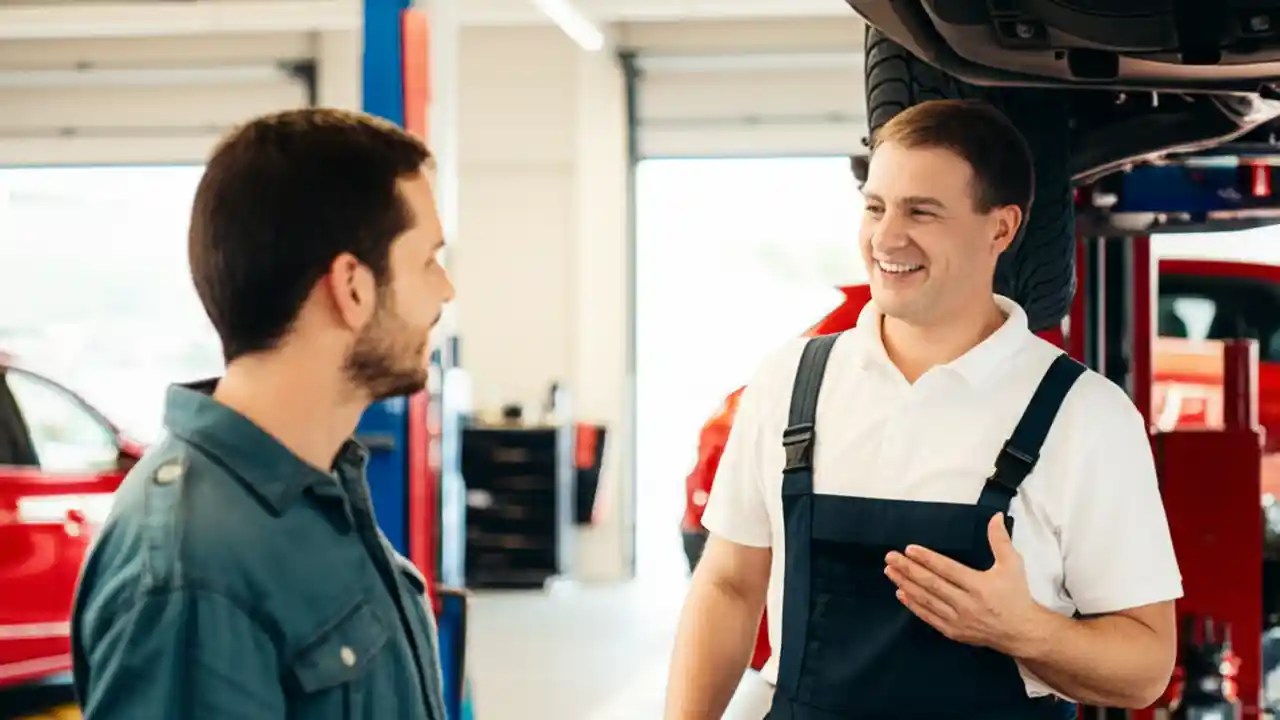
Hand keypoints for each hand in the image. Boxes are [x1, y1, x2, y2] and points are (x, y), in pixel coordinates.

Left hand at [883, 513, 1050, 657]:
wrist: (1021, 632)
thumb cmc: (1016, 595)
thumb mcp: (1012, 565)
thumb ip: (1000, 540)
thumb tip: (995, 516)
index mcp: (980, 585)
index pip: (947, 569)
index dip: (927, 559)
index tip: (909, 549)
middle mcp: (967, 604)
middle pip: (932, 584)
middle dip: (909, 570)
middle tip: (890, 557)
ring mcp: (959, 620)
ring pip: (927, 600)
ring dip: (906, 585)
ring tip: (890, 572)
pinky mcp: (954, 632)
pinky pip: (929, 617)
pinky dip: (913, 605)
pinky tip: (901, 593)